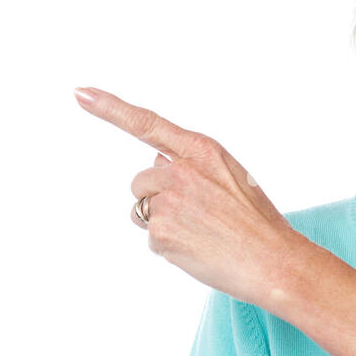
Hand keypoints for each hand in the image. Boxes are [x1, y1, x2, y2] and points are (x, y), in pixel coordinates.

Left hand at [74, 86, 303, 307]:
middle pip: (141, 182)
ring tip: (202, 235)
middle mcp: (180, 170)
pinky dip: (170, 248)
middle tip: (197, 218)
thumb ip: (194, 164)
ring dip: (164, 224)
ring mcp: (169, 201)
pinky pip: (152, 239)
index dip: (109, 108)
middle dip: (158, 199)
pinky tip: (199, 251)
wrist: (274, 262)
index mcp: (202, 150)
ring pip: (144, 212)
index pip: (147, 123)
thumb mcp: (232, 177)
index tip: (81, 93)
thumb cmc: (257, 223)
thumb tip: (157, 160)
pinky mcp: (161, 232)